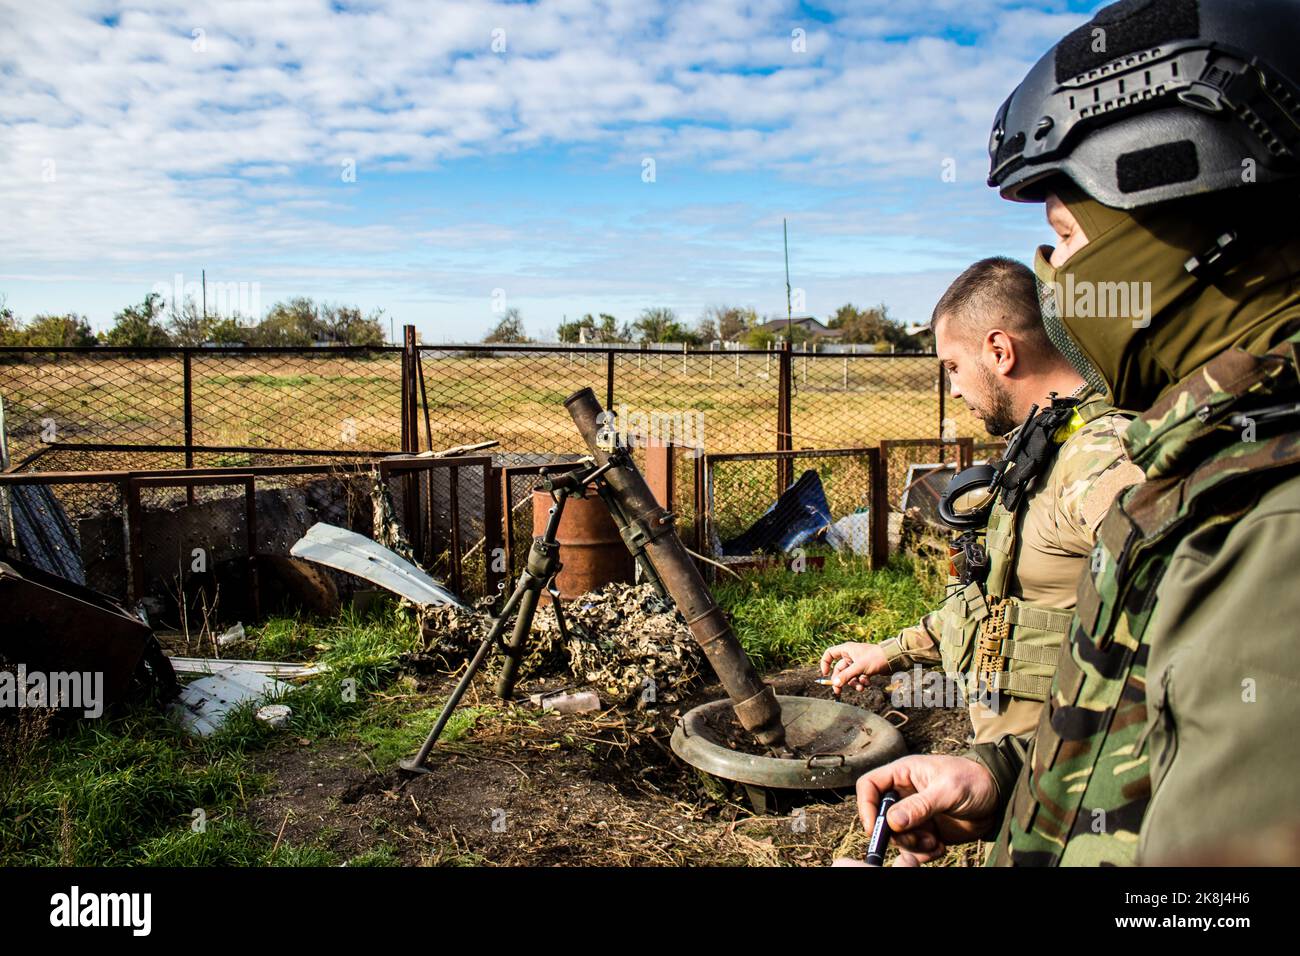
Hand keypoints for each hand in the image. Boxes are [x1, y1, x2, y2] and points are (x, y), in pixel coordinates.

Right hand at [819, 642, 888, 694]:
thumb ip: (846, 676)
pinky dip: (861, 682)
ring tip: (860, 687)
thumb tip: (835, 684)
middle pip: (839, 669)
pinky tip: (867, 683)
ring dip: (853, 683)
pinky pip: (858, 677)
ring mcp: (858, 663)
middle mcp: (850, 655)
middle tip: (838, 692)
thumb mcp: (859, 667)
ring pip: (849, 676)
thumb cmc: (875, 658)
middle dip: (841, 681)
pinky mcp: (865, 669)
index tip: (825, 674)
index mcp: (846, 650)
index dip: (825, 663)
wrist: (893, 659)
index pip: (829, 654)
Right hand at [854, 755, 999, 865]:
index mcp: (903, 774)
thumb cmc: (974, 781)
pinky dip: (922, 853)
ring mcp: (914, 814)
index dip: (866, 806)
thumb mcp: (948, 791)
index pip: (869, 786)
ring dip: (913, 845)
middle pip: (880, 817)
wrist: (999, 798)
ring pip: (897, 836)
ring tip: (934, 842)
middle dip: (896, 834)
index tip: (874, 827)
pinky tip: (939, 848)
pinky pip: (913, 848)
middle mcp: (904, 794)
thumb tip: (892, 822)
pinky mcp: (926, 831)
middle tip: (918, 839)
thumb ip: (920, 806)